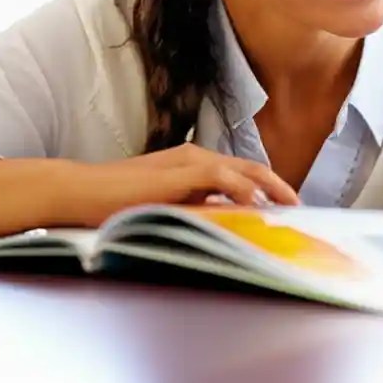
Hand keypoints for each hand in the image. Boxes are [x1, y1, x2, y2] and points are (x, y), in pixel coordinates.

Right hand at [0, 144, 300, 237]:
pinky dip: (243, 190)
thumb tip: (223, 225)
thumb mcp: (164, 206)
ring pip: (244, 171)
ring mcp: (190, 161)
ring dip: (271, 190)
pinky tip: (258, 206)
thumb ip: (193, 210)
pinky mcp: (180, 171)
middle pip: (252, 170)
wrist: (80, 190)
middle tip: (301, 208)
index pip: (242, 175)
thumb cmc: (115, 202)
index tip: (288, 209)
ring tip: (292, 208)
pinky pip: (222, 178)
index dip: (268, 189)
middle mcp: (197, 157)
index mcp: (194, 165)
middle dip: (279, 188)